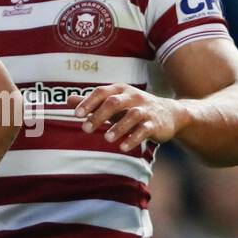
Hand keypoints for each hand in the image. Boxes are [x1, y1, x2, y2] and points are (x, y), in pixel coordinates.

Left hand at [70, 84, 184, 153]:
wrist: (169, 113)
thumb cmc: (133, 107)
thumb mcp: (113, 103)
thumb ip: (92, 102)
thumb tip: (67, 100)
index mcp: (120, 90)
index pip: (101, 92)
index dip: (88, 102)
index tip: (76, 115)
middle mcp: (132, 96)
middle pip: (114, 102)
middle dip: (99, 115)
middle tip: (85, 129)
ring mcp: (145, 109)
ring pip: (131, 115)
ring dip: (118, 127)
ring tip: (106, 139)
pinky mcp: (155, 123)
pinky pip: (144, 130)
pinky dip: (133, 138)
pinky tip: (123, 147)